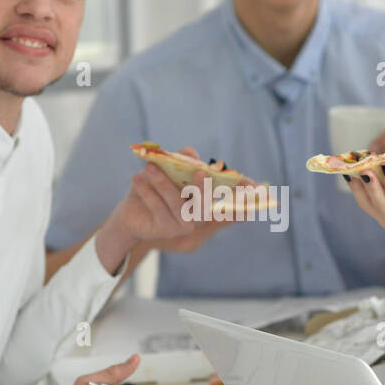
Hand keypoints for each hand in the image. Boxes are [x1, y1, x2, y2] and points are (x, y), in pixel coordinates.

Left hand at [99, 148, 234, 263]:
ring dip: (164, 184)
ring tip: (150, 167)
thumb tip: (192, 154)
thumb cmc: (152, 186)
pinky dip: (148, 193)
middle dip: (204, 189)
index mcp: (204, 197)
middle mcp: (198, 213)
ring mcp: (184, 225)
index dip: (243, 192)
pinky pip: (159, 210)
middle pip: (206, 204)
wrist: (130, 211)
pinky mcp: (166, 230)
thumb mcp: (165, 169)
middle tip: (200, 171)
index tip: (255, 185)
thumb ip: (180, 160)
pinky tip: (138, 179)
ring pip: (179, 205)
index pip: (228, 196)